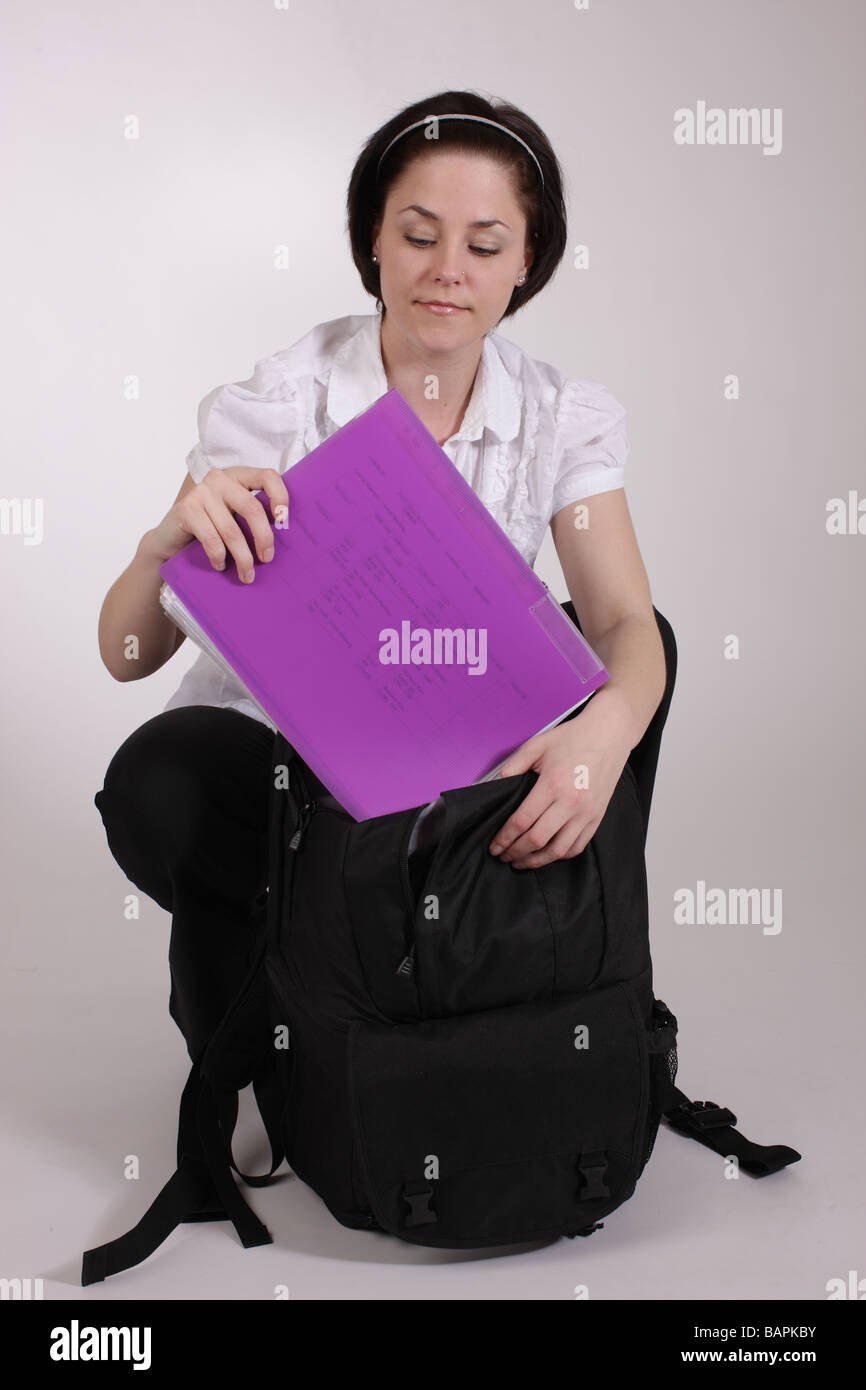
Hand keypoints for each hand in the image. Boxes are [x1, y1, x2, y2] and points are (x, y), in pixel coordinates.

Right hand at [150, 466, 289, 582]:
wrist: (171, 538)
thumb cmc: (211, 527)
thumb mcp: (235, 516)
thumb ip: (253, 516)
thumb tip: (283, 537)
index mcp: (238, 476)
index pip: (267, 476)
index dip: (280, 497)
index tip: (284, 522)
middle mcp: (220, 479)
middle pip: (252, 508)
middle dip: (263, 538)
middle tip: (267, 559)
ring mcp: (201, 492)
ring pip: (232, 530)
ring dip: (243, 557)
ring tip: (247, 574)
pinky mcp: (186, 509)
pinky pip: (211, 539)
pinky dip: (219, 556)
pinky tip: (221, 565)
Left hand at [488, 688, 633, 868]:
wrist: (609, 734)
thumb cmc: (573, 737)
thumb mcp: (537, 744)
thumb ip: (513, 766)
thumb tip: (498, 786)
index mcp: (552, 785)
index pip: (521, 822)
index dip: (504, 838)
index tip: (495, 846)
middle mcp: (571, 803)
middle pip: (537, 840)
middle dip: (516, 853)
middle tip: (503, 856)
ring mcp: (587, 813)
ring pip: (558, 850)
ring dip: (536, 860)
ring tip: (522, 862)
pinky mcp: (597, 817)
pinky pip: (577, 846)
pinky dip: (560, 856)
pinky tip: (546, 854)